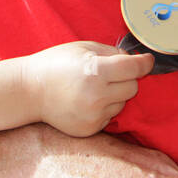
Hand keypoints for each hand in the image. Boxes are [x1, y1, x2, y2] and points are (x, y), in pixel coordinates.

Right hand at [25, 41, 152, 136]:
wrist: (29, 91)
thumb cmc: (57, 64)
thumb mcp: (85, 48)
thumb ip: (113, 52)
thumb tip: (136, 60)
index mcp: (96, 71)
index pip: (135, 69)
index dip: (144, 63)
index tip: (147, 61)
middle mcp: (96, 96)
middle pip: (133, 88)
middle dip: (126, 79)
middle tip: (109, 74)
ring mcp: (93, 115)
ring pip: (123, 103)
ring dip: (115, 95)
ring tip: (93, 88)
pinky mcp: (90, 128)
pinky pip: (110, 116)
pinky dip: (104, 108)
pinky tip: (86, 101)